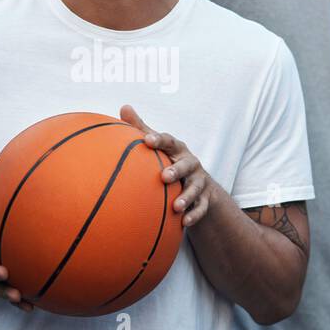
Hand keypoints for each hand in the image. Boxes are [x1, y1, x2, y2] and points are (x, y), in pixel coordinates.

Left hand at [120, 104, 211, 227]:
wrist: (201, 184)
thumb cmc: (171, 160)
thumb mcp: (159, 146)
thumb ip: (141, 128)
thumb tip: (124, 106)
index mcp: (178, 149)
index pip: (169, 141)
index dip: (159, 140)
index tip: (147, 140)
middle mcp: (191, 164)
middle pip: (187, 165)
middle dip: (177, 170)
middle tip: (164, 177)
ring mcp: (199, 182)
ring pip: (196, 189)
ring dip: (187, 197)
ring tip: (176, 207)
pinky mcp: (205, 200)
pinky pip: (201, 208)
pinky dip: (194, 215)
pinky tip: (183, 223)